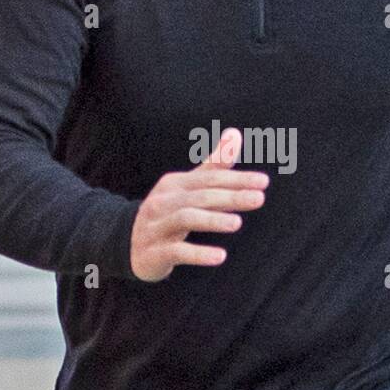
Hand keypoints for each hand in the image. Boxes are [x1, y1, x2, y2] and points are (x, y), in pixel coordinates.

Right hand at [130, 127, 268, 281]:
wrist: (125, 243)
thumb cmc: (166, 212)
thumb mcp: (187, 188)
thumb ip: (213, 165)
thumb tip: (235, 133)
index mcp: (174, 185)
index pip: (209, 179)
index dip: (236, 179)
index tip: (264, 182)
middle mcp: (163, 202)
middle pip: (199, 196)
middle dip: (230, 197)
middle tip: (259, 199)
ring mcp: (156, 227)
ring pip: (185, 218)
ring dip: (212, 220)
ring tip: (237, 223)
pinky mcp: (153, 253)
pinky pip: (176, 251)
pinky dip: (198, 253)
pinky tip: (220, 257)